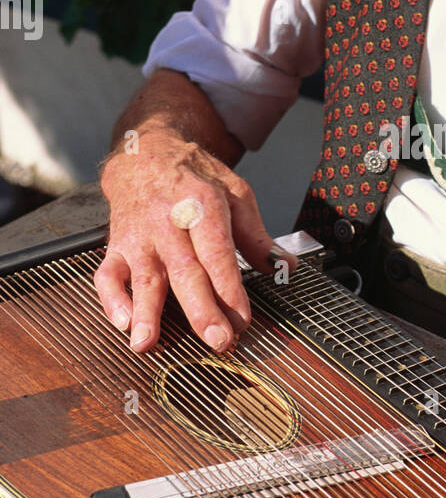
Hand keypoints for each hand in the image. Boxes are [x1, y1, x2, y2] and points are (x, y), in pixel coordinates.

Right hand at [94, 131, 295, 352]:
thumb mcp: (235, 194)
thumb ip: (257, 236)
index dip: (230, 289)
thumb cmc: (195, 179)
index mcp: (203, 205)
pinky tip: (122, 323)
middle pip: (185, 270)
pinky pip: (108, 274)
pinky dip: (111, 299)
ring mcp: (139, 236)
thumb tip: (285, 267)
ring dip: (146, 312)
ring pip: (144, 276)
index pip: (218, 253)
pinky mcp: (117, 245)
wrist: (145, 154)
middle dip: (200, 309)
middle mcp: (168, 222)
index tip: (241, 320)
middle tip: (216, 340)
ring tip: (147, 343)